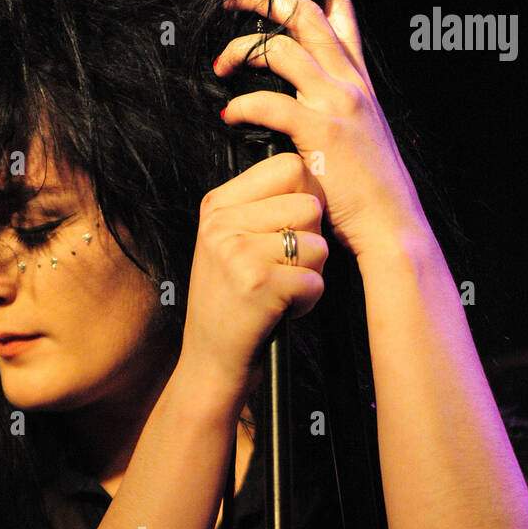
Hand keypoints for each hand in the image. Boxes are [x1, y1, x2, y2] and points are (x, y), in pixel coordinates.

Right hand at [179, 150, 327, 406]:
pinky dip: (308, 302)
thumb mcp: (228, 244)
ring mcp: (238, 254)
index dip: (305, 196)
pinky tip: (282, 310)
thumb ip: (259, 207)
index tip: (289, 228)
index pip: (288, 166)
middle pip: (310, 204)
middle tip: (284, 268)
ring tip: (280, 290)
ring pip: (318, 244)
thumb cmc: (230, 302)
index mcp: (217, 206)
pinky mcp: (258, 285)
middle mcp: (222, 224)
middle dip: (311, 241)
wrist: (209, 362)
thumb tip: (310, 170)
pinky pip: (315, 281)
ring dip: (311, 274)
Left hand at [215, 0, 429, 261]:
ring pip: (280, 49)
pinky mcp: (321, 132)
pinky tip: (229, 115)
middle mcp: (349, 84)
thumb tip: (309, 111)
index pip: (338, 16)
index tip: (272, 1)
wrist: (392, 226)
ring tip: (220, 66)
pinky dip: (242, 105)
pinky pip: (270, 104)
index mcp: (360, 83)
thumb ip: (340, 116)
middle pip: (305, 15)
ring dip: (241, 51)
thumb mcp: (364, 140)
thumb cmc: (373, 195)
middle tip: (232, 1)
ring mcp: (336, 104)